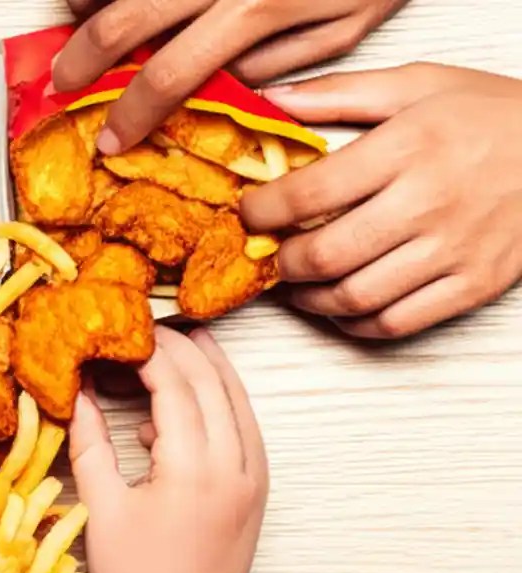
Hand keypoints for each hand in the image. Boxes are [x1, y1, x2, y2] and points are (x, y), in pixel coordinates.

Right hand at [53, 0, 406, 152]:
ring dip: (84, 5)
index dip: (133, 114)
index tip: (113, 140)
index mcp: (254, 9)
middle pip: (124, 22)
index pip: (170, 74)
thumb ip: (276, 62)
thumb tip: (220, 89)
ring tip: (75, 26)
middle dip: (84, 60)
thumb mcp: (342, 26)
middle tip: (64, 85)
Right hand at [69, 327, 266, 572]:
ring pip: (236, 394)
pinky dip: (217, 395)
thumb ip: (89, 443)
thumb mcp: (102, 509)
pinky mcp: (257, 483)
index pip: (174, 383)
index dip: (146, 349)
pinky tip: (182, 396)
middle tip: (142, 323)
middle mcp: (233, 464)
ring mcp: (252, 473)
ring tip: (169, 339)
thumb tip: (77, 391)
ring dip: (205, 362)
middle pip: (211, 378)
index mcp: (191, 469)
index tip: (119, 331)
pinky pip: (243, 421)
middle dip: (178, 343)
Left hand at [242, 64, 521, 338]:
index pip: (309, 193)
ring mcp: (454, 250)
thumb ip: (339, 94)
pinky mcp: (474, 285)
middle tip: (268, 255)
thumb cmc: (490, 114)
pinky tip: (340, 305)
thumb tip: (271, 102)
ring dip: (309, 298)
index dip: (262, 211)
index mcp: (408, 148)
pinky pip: (396, 322)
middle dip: (280, 263)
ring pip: (355, 297)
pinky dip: (355, 322)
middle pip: (326, 254)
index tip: (247, 214)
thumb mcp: (417, 83)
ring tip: (296, 283)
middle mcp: (429, 202)